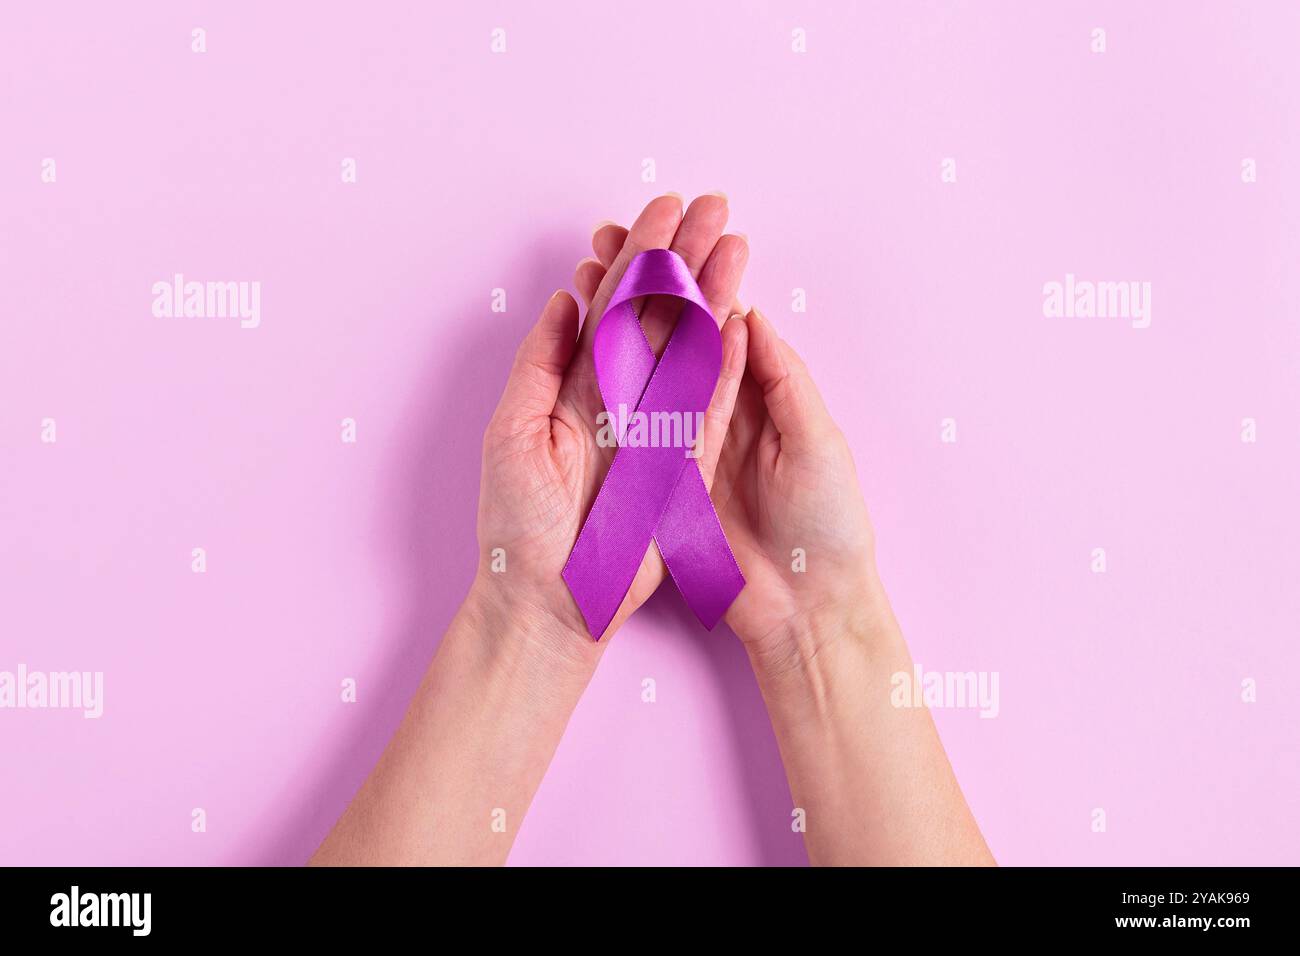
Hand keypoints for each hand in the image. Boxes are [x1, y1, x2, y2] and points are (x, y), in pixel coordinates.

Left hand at [476, 193, 749, 649]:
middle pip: (660, 311)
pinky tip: (741, 320)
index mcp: (578, 382)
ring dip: (714, 295)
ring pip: (690, 347)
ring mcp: (657, 426)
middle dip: (687, 257)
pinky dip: (724, 365)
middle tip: (714, 206)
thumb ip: (540, 363)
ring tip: (738, 245)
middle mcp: (621, 395)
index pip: (613, 302)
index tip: (663, 208)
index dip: (639, 254)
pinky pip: (709, 406)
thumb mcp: (511, 432)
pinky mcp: (684, 463)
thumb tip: (567, 299)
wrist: (549, 597)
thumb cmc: (517, 524)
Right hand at [572, 241, 884, 670]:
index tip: (664, 229)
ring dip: (617, 316)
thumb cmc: (827, 523)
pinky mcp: (661, 480)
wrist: (804, 607)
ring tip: (588, 270)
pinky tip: (582, 338)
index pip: (719, 318)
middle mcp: (718, 411)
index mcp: (760, 394)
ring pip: (645, 368)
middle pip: (674, 333)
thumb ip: (781, 378)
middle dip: (644, 284)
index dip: (693, 275)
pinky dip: (606, 379)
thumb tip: (744, 314)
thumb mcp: (817, 442)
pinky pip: (632, 422)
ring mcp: (685, 444)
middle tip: (609, 236)